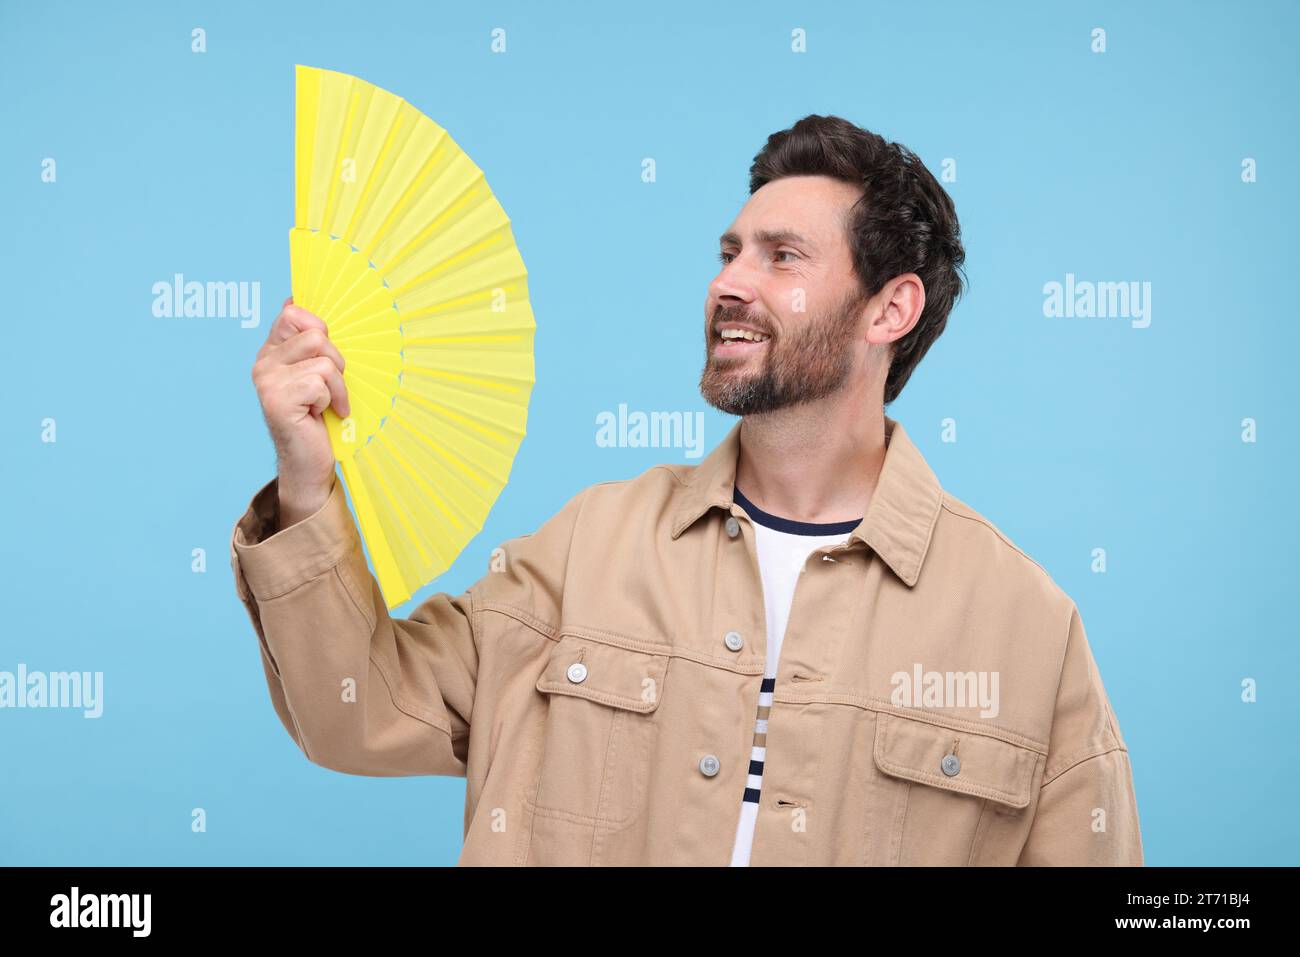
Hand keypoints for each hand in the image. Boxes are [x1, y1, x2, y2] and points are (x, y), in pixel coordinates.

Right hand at [251, 297, 349, 528]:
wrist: (310, 463)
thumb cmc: (319, 417)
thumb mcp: (318, 374)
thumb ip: (311, 343)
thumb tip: (295, 298)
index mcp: (272, 352)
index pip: (293, 313)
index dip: (320, 328)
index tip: (326, 357)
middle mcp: (264, 363)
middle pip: (316, 335)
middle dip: (336, 362)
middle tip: (330, 388)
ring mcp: (267, 381)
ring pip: (324, 360)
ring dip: (337, 385)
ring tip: (327, 403)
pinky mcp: (278, 399)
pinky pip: (322, 382)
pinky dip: (333, 400)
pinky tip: (324, 415)